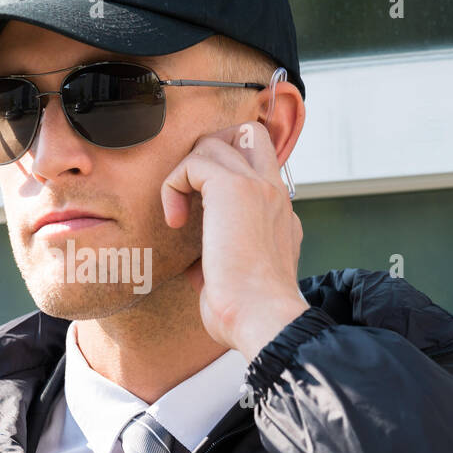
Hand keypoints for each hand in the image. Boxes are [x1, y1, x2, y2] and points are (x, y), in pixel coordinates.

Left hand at [161, 121, 308, 360]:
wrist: (263, 318)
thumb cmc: (247, 314)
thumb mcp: (237, 279)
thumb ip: (223, 260)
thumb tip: (197, 266)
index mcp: (279, 214)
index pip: (259, 166)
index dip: (224, 175)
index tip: (199, 211)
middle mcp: (274, 193)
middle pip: (249, 134)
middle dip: (210, 150)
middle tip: (189, 190)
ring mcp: (258, 186)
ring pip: (215, 143)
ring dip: (185, 173)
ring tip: (178, 216)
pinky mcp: (235, 188)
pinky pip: (193, 163)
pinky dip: (173, 186)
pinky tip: (174, 221)